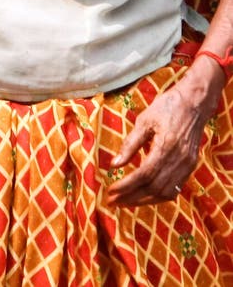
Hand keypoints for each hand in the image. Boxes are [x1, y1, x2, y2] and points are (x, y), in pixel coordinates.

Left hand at [107, 60, 222, 205]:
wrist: (194, 103)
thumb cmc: (167, 107)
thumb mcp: (144, 120)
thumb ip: (130, 144)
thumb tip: (114, 164)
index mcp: (166, 147)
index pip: (143, 175)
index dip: (126, 186)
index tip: (111, 192)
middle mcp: (179, 161)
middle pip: (153, 188)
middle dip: (131, 197)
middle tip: (113, 201)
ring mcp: (187, 166)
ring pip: (165, 193)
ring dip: (143, 200)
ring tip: (125, 201)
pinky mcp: (190, 167)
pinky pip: (174, 189)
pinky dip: (158, 196)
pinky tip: (144, 195)